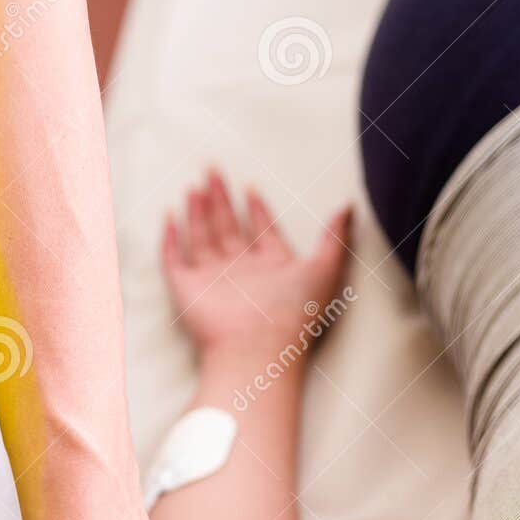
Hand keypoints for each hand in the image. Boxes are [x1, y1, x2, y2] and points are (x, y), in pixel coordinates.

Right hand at [163, 170, 352, 356]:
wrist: (257, 349)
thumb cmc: (294, 314)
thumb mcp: (324, 268)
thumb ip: (335, 237)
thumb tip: (350, 207)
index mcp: (271, 266)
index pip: (262, 230)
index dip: (257, 209)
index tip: (251, 188)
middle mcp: (241, 272)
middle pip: (229, 227)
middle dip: (221, 199)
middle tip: (214, 170)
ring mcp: (212, 280)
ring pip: (201, 237)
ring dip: (198, 211)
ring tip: (195, 185)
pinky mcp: (187, 288)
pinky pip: (173, 259)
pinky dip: (169, 238)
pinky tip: (169, 215)